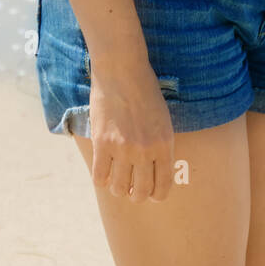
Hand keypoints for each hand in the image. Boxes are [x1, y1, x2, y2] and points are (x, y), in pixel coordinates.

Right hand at [87, 61, 176, 202]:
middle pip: (141, 192)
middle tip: (132, 186)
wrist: (122, 69)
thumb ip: (160, 145)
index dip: (156, 196)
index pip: (163, 186)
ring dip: (118, 188)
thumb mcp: (162, 119)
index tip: (151, 194)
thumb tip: (153, 171)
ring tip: (116, 178)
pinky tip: (103, 169)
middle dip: (137, 194)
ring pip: (119, 189)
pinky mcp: (102, 143)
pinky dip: (101, 179)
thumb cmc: (144, 91)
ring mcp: (123, 148)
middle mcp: (145, 150)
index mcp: (164, 144)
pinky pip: (100, 177)